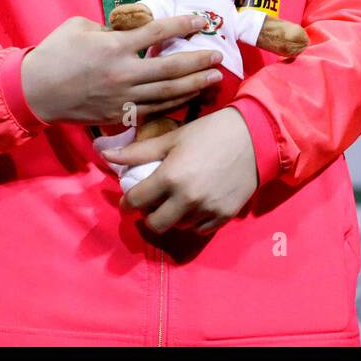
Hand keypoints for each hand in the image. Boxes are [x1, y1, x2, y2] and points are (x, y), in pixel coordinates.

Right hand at [21, 13, 223, 125]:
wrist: (33, 92)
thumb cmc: (53, 54)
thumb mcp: (79, 26)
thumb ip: (108, 26)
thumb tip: (130, 27)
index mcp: (114, 46)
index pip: (158, 32)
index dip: (183, 24)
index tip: (202, 20)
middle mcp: (123, 73)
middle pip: (171, 68)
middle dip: (198, 61)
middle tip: (218, 56)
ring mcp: (121, 97)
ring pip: (166, 94)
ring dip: (193, 86)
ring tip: (213, 79)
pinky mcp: (117, 115)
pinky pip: (152, 111)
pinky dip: (173, 105)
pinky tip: (188, 100)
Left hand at [103, 107, 257, 234]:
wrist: (255, 136)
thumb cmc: (210, 132)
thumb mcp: (172, 137)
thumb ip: (138, 151)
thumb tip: (105, 154)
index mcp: (170, 177)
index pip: (135, 201)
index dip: (127, 201)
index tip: (129, 197)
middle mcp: (187, 199)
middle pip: (154, 223)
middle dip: (148, 214)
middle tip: (153, 201)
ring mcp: (207, 210)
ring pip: (177, 226)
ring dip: (172, 216)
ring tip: (177, 199)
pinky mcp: (224, 216)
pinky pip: (199, 229)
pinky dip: (193, 220)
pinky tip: (196, 203)